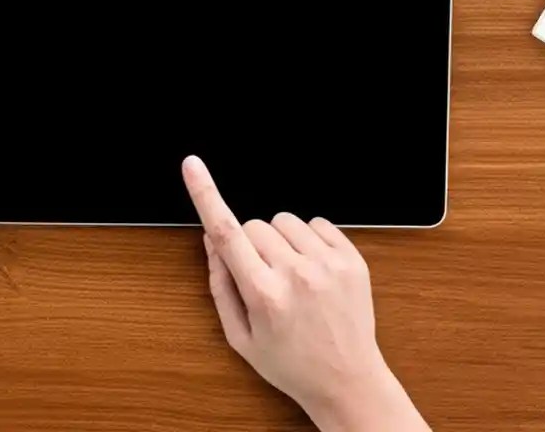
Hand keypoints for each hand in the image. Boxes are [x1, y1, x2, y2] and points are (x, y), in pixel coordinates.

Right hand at [182, 156, 428, 431]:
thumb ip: (220, 285)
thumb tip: (212, 240)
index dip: (205, 195)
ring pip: (284, 220)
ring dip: (280, 240)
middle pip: (254, 225)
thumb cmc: (290, 363)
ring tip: (290, 274)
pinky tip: (311, 269)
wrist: (346, 378)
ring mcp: (328, 264)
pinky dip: (308, 240)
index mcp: (264, 294)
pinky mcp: (351, 259)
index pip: (227, 233)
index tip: (193, 166)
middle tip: (262, 276)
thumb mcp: (240, 337)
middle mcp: (297, 274)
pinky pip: (317, 223)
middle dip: (250, 244)